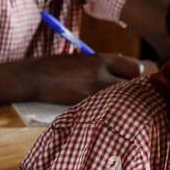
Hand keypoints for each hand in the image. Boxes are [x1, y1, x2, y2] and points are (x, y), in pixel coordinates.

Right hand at [30, 51, 146, 103]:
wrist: (34, 78)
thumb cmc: (55, 67)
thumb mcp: (81, 59)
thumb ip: (101, 64)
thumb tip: (119, 69)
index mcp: (101, 59)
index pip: (135, 67)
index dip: (134, 75)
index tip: (127, 79)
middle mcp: (102, 75)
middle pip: (133, 84)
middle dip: (131, 89)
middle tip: (122, 93)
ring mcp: (94, 92)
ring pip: (121, 99)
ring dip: (120, 102)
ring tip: (112, 103)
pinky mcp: (85, 105)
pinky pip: (106, 109)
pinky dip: (106, 111)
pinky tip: (98, 111)